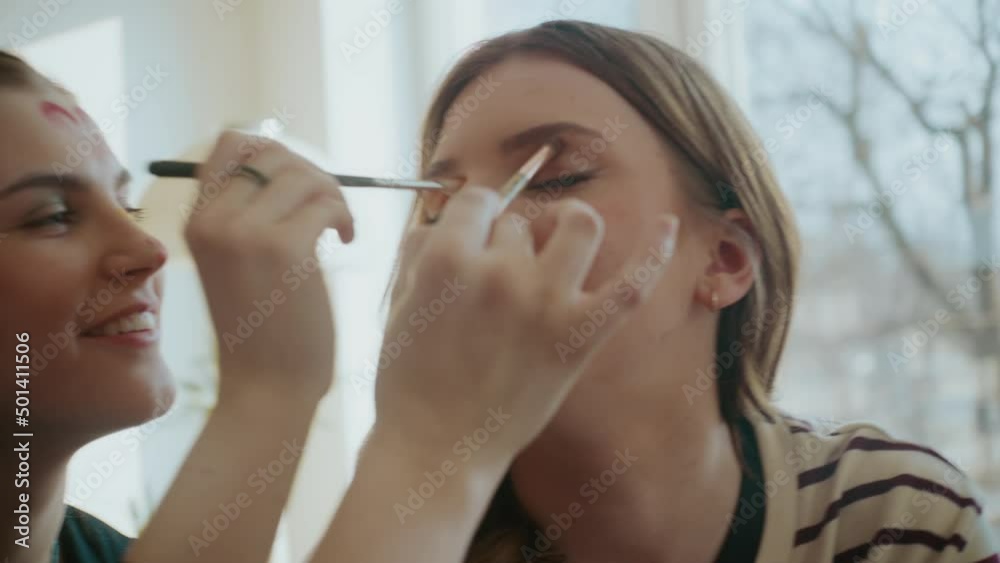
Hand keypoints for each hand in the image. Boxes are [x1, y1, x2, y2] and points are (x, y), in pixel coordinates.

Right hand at [184, 131, 353, 400]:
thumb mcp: (236, 265)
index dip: (274, 150)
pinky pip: (326, 203)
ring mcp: (245, 233)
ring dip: (334, 196)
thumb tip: (286, 165)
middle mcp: (213, 221)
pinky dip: (346, 216)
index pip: (230, 143)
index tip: (298, 185)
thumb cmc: (262, 332)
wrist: (265, 389)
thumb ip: (247, 217)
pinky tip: (347, 242)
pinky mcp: (283, 250)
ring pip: (304, 174)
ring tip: (340, 229)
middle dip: (311, 171)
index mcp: (197, 221)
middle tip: (327, 208)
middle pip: (272, 150)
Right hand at [373, 186, 678, 467]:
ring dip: (567, 223)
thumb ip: (420, 252)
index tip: (472, 235)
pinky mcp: (579, 336)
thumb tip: (446, 221)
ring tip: (559, 238)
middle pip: (519, 221)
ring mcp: (546, 302)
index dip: (473, 216)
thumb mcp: (398, 305)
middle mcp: (500, 272)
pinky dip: (654, 250)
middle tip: (497, 283)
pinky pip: (630, 284)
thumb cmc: (409, 380)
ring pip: (578, 224)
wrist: (438, 449)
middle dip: (507, 242)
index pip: (476, 200)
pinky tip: (668, 224)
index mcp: (448, 261)